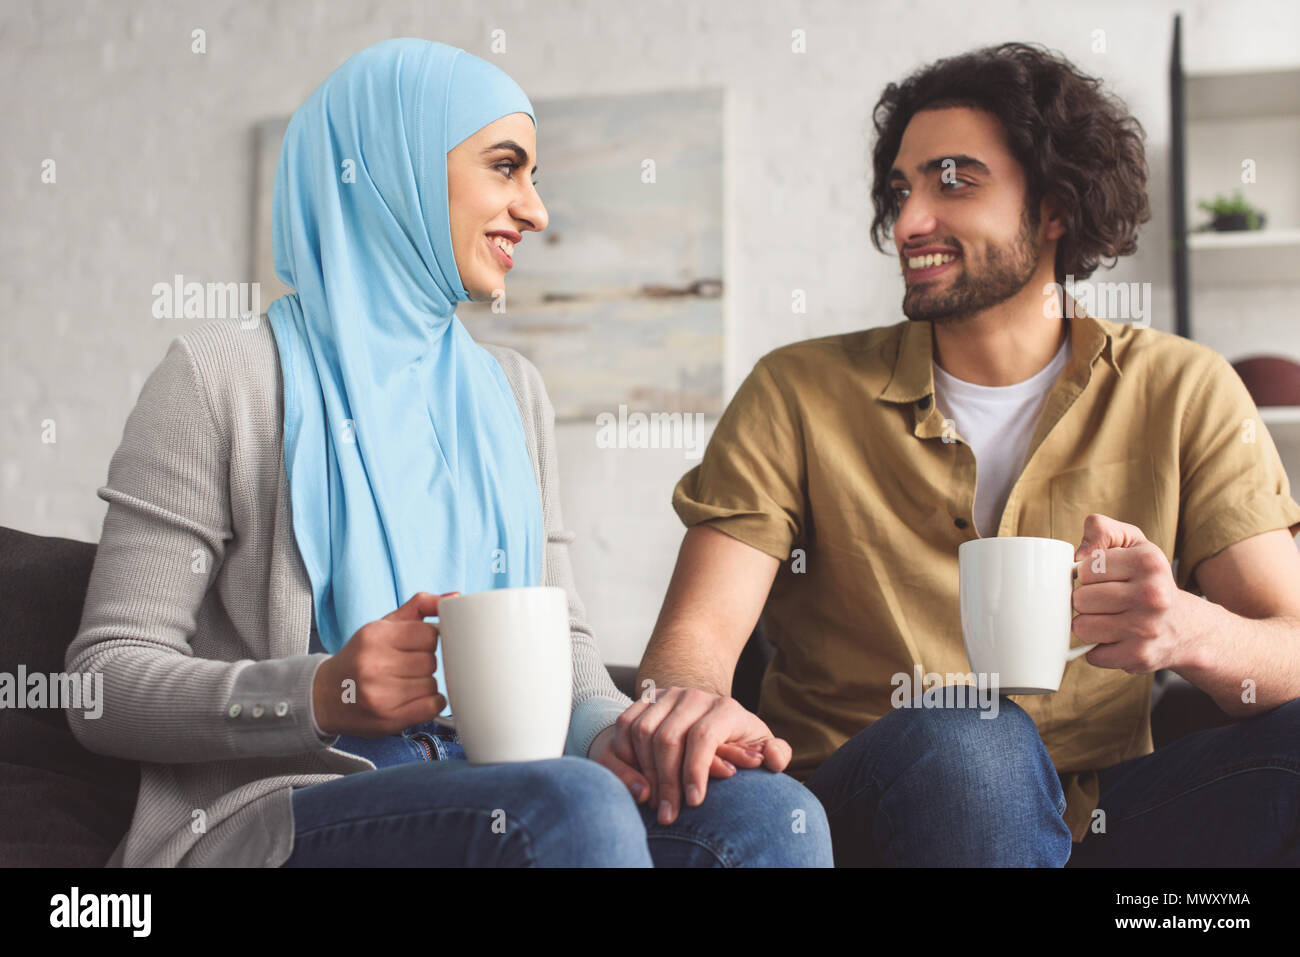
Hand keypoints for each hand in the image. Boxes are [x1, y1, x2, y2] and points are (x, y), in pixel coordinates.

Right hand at [311, 591, 457, 736]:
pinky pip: (433, 706)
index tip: (417, 645)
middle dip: (426, 663)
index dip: (428, 640)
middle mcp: (374, 665)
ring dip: (426, 684)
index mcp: (374, 636)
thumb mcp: (382, 626)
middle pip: (431, 660)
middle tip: (407, 666)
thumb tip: (455, 597)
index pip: (429, 633)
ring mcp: (381, 694)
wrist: (325, 696)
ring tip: (405, 683)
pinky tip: (414, 699)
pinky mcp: (389, 719)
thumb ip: (419, 607)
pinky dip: (431, 702)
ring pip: (433, 683)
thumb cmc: (360, 657)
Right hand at [597, 687, 791, 824]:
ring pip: (644, 732)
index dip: (697, 771)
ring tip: (653, 803)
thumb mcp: (760, 744)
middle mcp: (694, 696)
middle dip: (666, 781)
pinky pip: (626, 725)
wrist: (710, 711)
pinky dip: (628, 754)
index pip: (705, 737)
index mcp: (725, 707)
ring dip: (645, 771)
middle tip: (668, 814)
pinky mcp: (646, 699)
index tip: (695, 802)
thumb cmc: (739, 738)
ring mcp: (667, 695)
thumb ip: (776, 753)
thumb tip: (772, 758)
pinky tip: (638, 780)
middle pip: (669, 738)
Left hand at [1071, 514, 1191, 672]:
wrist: (1186, 627)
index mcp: (1148, 561)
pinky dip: (1097, 649)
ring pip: (1081, 627)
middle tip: (1107, 602)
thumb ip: (1102, 530)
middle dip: (1086, 601)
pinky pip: (1091, 653)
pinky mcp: (1138, 656)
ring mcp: (1146, 628)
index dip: (1087, 575)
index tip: (1104, 579)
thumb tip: (1078, 553)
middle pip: (1080, 599)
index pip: (1084, 569)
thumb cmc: (1149, 580)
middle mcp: (1152, 595)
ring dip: (1089, 625)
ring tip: (1110, 619)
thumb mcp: (1133, 544)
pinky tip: (1117, 639)